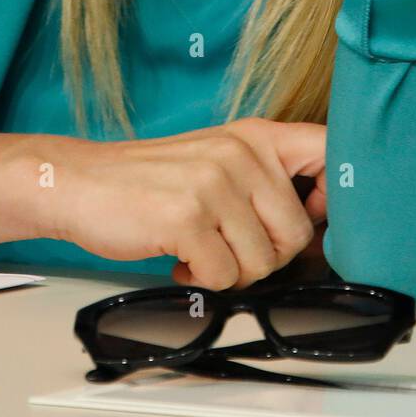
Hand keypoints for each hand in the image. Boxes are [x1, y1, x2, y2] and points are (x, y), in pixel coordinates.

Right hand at [36, 117, 326, 289]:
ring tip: (200, 250)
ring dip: (231, 273)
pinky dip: (202, 280)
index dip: (336, 197)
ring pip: (264, 263)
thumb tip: (323, 225)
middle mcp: (241, 153)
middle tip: (228, 249)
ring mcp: (214, 183)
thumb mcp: (218, 160)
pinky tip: (179, 258)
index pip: (330, 153)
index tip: (311, 219)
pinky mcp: (187, 217)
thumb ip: (268, 180)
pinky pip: (225, 277)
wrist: (79, 182)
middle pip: (299, 233)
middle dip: (266, 258)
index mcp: (255, 136)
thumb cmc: (151, 181)